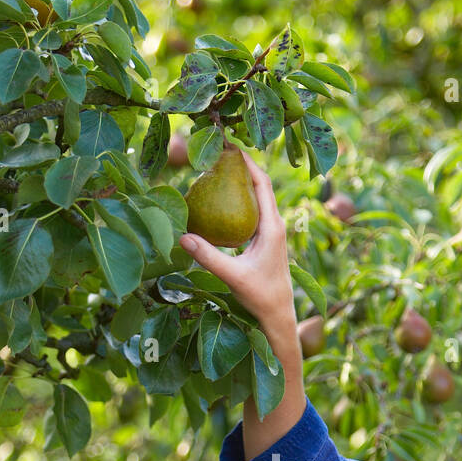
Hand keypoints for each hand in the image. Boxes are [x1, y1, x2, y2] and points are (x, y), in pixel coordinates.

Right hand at [178, 148, 294, 329]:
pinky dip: (239, 199)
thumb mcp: (233, 276)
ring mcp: (272, 231)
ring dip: (241, 180)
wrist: (278, 314)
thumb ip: (208, 257)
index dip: (246, 162)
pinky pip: (252, 211)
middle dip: (242, 165)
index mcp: (272, 226)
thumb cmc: (260, 296)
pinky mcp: (266, 239)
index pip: (261, 183)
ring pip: (257, 197)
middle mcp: (275, 224)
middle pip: (260, 184)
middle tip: (219, 150)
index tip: (228, 146)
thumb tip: (183, 236)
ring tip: (218, 167)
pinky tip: (220, 198)